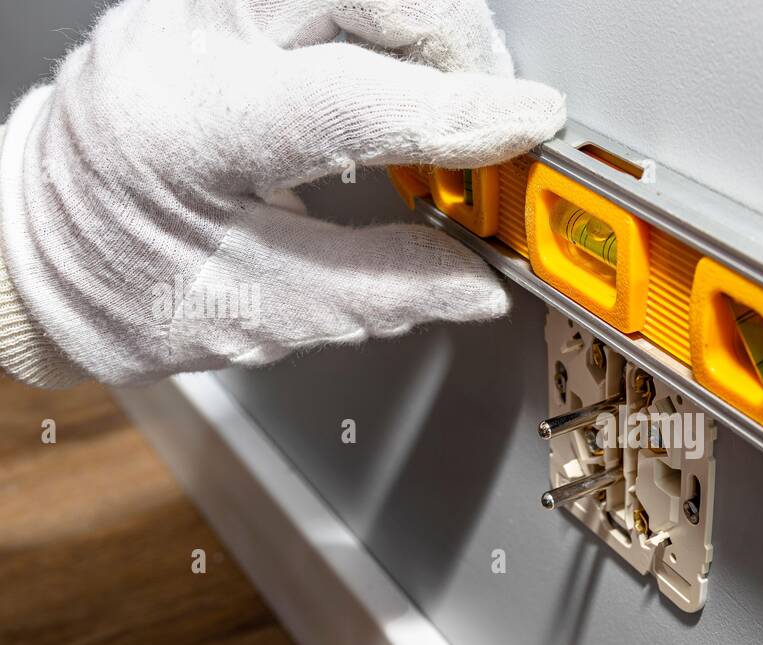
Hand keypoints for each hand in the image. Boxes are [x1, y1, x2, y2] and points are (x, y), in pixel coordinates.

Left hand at [0, 0, 564, 386]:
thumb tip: (474, 279)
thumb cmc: (116, 286)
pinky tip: (401, 75)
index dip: (458, 109)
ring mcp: (186, 4)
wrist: (29, 246)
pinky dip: (381, 22)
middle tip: (493, 106)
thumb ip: (381, 290)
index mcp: (181, 127)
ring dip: (418, 19)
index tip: (530, 124)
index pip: (350, 93)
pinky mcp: (206, 1)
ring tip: (451, 94)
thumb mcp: (256, 312)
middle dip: (448, 33)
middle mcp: (176, 38)